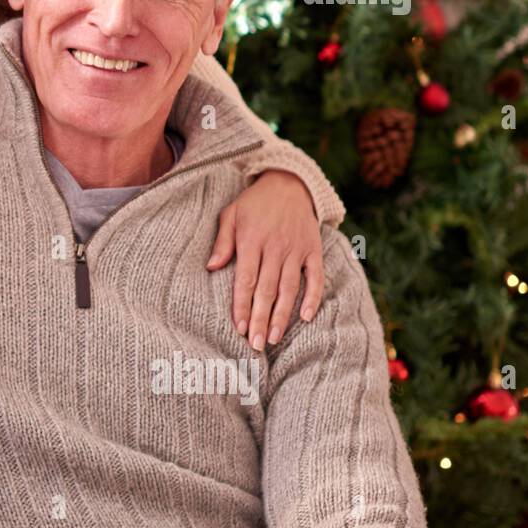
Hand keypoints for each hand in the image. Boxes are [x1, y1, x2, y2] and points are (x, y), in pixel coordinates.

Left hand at [206, 169, 323, 350]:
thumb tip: (211, 267)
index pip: (246, 279)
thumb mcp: (231, 214)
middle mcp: (276, 246)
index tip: (238, 328)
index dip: (242, 305)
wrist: (289, 183)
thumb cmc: (254, 203)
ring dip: (281, 316)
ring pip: (289, 288)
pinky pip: (315, 277)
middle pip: (267, 290)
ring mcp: (297, 249)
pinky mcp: (313, 250)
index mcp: (252, 240)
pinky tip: (306, 317)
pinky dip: (312, 297)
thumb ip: (222, 242)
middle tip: (255, 345)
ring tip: (273, 338)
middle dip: (260, 319)